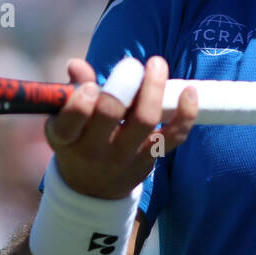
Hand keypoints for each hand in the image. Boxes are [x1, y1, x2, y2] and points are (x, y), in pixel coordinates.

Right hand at [44, 56, 197, 199]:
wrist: (94, 190)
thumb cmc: (78, 143)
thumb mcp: (65, 123)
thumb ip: (72, 92)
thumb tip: (77, 65)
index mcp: (66, 137)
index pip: (69, 123)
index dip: (80, 104)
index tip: (90, 86)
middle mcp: (94, 149)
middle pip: (110, 114)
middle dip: (123, 85)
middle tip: (131, 65)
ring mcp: (125, 155)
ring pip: (144, 120)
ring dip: (153, 89)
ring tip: (156, 64)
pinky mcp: (150, 158)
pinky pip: (173, 137)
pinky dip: (185, 115)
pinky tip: (189, 92)